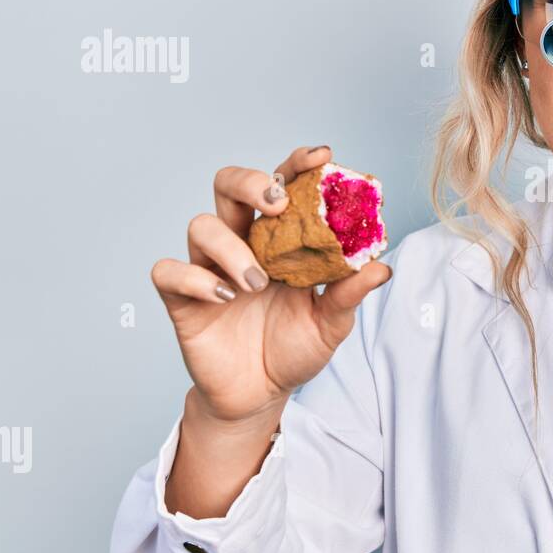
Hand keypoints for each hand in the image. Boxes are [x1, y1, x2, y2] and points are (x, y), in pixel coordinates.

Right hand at [151, 144, 391, 426]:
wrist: (261, 395)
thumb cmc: (294, 349)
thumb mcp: (331, 324)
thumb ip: (350, 294)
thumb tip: (382, 266)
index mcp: (278, 239)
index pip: (282, 184)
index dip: (297, 163)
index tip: (322, 157)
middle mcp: (241, 243)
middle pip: (228, 185)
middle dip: (251, 182)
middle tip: (277, 204)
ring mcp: (208, 268)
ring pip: (201, 225)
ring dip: (232, 247)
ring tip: (258, 283)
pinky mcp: (182, 300)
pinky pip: (170, 272)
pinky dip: (196, 279)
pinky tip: (225, 298)